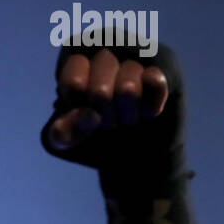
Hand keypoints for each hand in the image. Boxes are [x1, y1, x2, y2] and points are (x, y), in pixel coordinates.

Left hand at [38, 41, 195, 223]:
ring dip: (126, 110)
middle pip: (100, 68)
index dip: (75, 91)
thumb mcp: (60, 142)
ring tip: (128, 122)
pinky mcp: (166, 73)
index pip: (72, 63)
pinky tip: (148, 114)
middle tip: (110, 124)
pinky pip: (155, 79)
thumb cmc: (92, 149)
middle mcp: (106, 56)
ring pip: (127, 76)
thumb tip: (86, 115)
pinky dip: (149, 104)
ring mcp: (137, 61)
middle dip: (103, 105)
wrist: (132, 167)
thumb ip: (57, 127)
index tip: (84, 116)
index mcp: (76, 65)